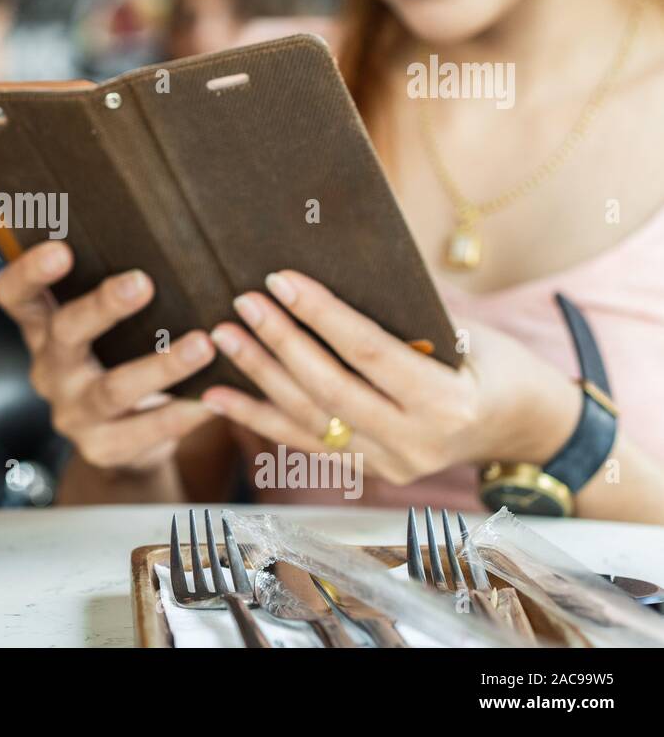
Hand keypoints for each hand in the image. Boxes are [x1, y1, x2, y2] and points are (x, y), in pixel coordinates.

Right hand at [0, 239, 217, 471]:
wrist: (121, 440)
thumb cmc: (111, 353)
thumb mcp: (87, 317)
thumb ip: (75, 266)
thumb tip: (1, 185)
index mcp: (40, 328)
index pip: (14, 296)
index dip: (30, 273)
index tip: (61, 248)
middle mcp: (49, 369)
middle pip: (66, 334)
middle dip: (102, 308)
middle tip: (141, 282)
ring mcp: (73, 413)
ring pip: (113, 389)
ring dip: (160, 365)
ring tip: (203, 344)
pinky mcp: (103, 447)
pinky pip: (145, 432)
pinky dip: (181, 414)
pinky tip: (214, 397)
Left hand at [200, 271, 580, 484]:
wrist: (524, 428)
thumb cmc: (498, 364)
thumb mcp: (468, 333)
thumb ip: (403, 316)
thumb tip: (331, 272)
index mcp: (446, 402)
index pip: (369, 352)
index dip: (321, 315)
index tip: (280, 280)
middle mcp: (416, 441)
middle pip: (329, 389)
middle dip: (280, 343)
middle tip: (242, 304)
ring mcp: (390, 464)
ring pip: (308, 419)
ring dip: (259, 376)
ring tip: (224, 338)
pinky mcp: (369, 471)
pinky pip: (303, 443)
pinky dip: (258, 417)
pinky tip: (219, 396)